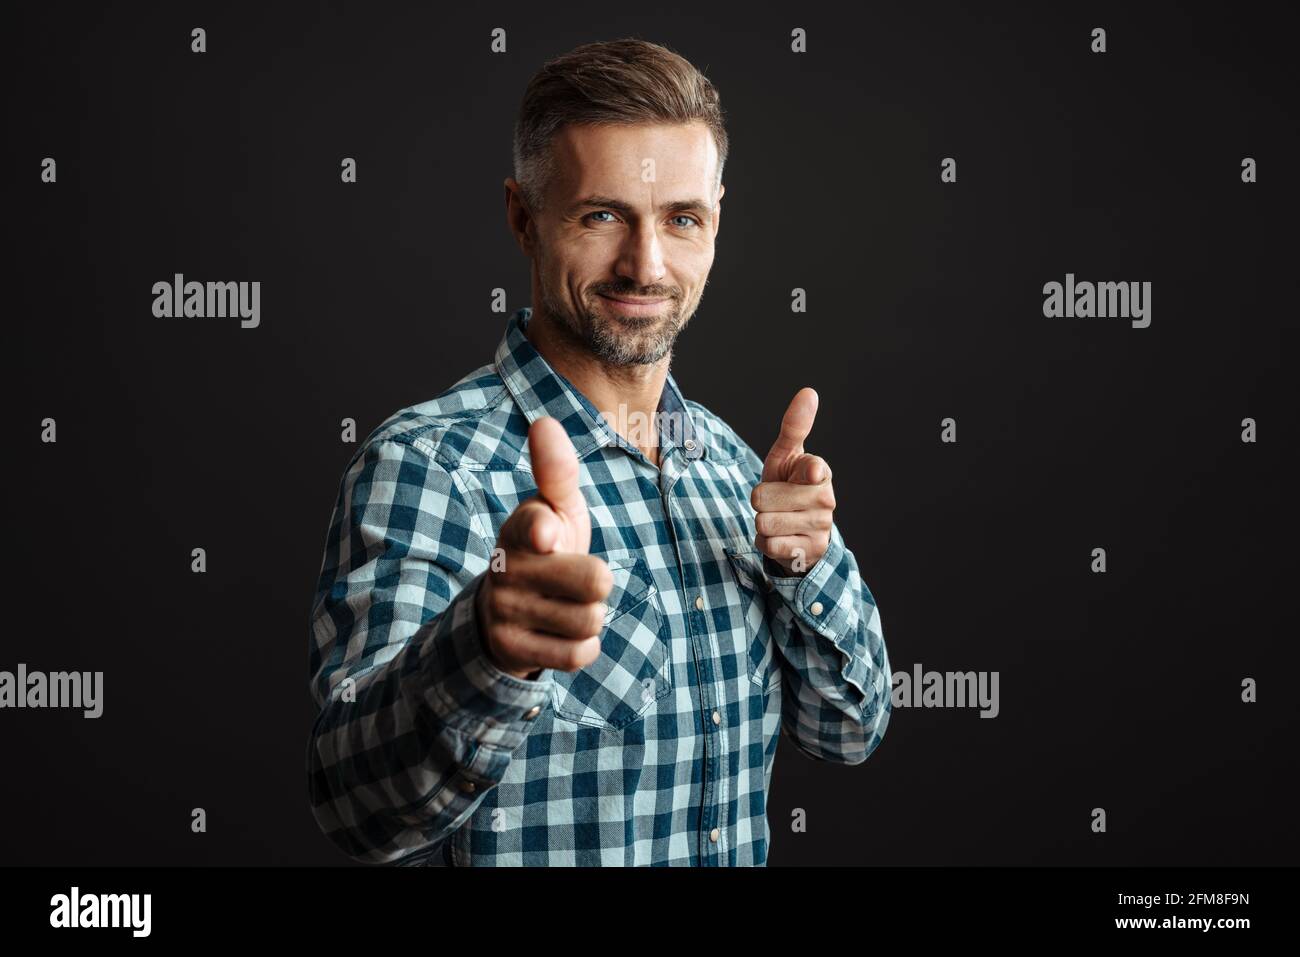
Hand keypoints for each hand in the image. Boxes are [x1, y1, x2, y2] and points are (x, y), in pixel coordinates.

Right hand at [476, 417, 613, 679]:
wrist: (504, 612)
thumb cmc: (546, 549)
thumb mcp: (555, 509)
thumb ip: (556, 472)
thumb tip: (544, 422)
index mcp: (522, 526)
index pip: (536, 526)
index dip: (545, 530)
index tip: (549, 535)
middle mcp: (507, 567)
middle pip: (595, 582)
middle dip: (600, 583)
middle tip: (579, 579)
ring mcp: (506, 610)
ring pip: (590, 620)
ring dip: (591, 616)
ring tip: (567, 605)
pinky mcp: (511, 649)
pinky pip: (577, 654)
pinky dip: (582, 647)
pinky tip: (562, 633)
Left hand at [751, 387, 835, 575]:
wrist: (801, 530)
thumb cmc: (789, 485)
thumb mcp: (787, 456)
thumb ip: (794, 427)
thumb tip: (809, 392)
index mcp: (820, 472)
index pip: (811, 468)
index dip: (804, 472)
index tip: (808, 474)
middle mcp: (825, 499)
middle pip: (762, 498)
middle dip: (760, 500)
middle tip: (775, 501)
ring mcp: (819, 527)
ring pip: (763, 522)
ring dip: (762, 522)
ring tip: (778, 518)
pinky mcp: (809, 552)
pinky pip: (768, 544)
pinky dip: (766, 542)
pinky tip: (781, 537)